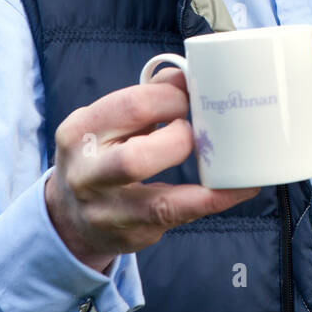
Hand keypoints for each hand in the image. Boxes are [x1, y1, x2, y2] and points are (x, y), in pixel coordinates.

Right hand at [45, 67, 259, 272]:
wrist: (71, 217)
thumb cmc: (102, 155)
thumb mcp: (110, 122)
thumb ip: (147, 96)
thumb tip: (187, 74)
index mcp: (80, 132)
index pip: (131, 108)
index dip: (172, 98)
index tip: (191, 97)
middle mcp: (86, 176)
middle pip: (135, 160)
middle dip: (180, 140)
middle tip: (197, 131)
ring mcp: (107, 213)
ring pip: (159, 205)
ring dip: (202, 181)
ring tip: (223, 161)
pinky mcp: (130, 236)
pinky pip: (180, 219)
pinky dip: (214, 200)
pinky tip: (240, 188)